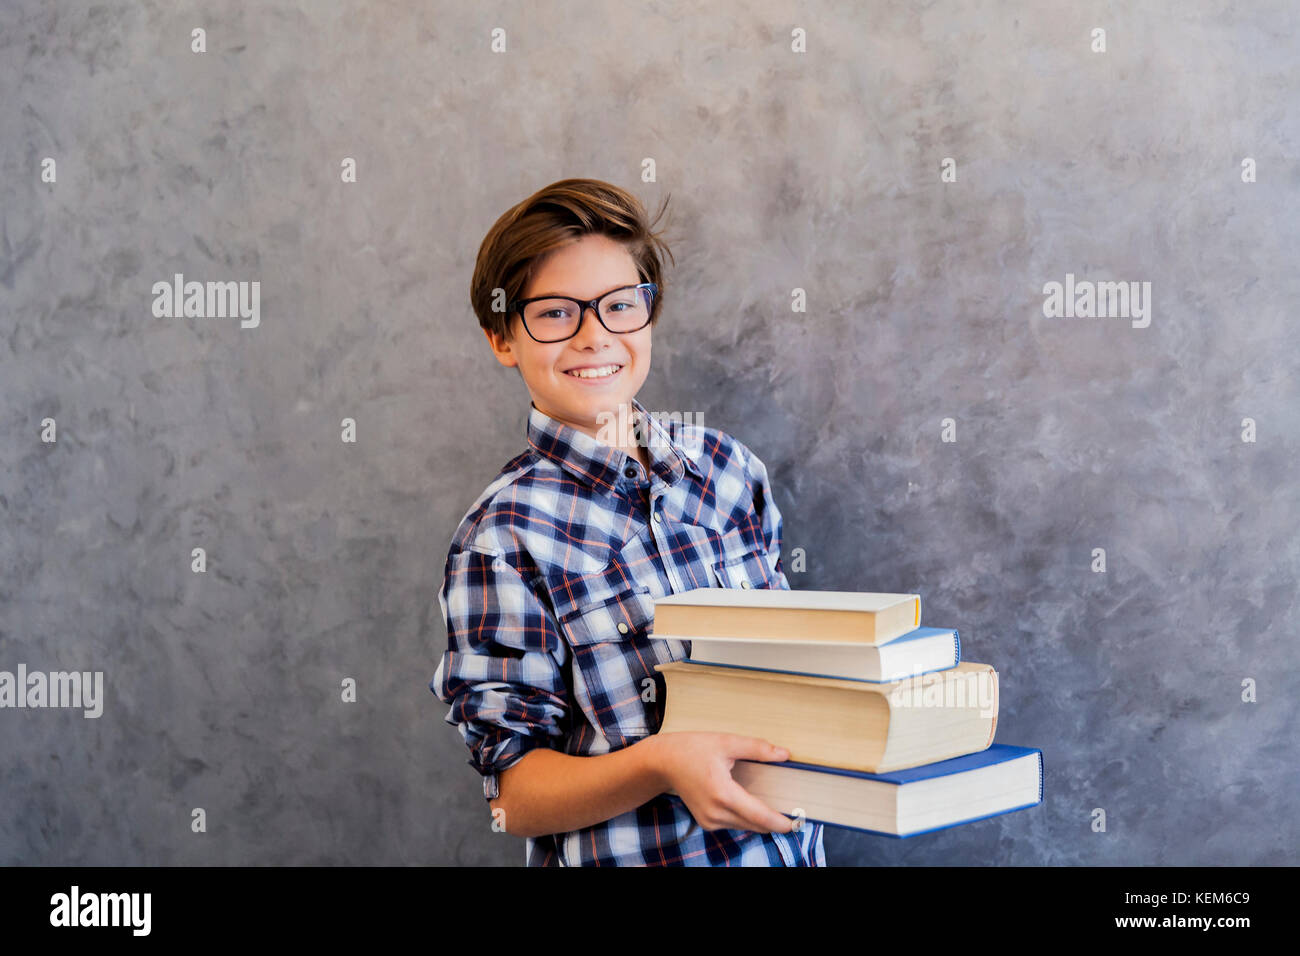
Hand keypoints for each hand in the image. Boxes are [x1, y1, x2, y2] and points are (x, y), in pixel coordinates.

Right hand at [649, 731, 793, 833]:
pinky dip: (747, 818)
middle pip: (755, 825)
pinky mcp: (706, 822)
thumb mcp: (726, 742)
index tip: (798, 821)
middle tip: (795, 814)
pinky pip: (734, 824)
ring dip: (761, 820)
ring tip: (778, 809)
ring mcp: (710, 820)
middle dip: (775, 822)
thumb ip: (757, 748)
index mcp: (722, 793)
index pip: (760, 816)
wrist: (663, 762)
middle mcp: (716, 812)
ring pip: (746, 826)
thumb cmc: (692, 748)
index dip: (780, 822)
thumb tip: (784, 754)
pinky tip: (755, 805)